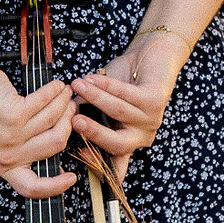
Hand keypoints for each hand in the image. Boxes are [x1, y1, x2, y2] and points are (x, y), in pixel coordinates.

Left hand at [0, 63, 77, 198]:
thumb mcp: (4, 141)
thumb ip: (28, 149)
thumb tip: (59, 151)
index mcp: (6, 166)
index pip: (31, 188)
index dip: (55, 186)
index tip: (71, 177)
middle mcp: (8, 155)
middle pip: (55, 144)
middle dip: (68, 122)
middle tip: (70, 108)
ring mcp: (10, 137)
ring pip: (53, 120)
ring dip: (63, 102)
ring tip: (64, 92)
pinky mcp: (13, 116)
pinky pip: (45, 104)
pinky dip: (54, 91)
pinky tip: (56, 86)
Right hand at [69, 31, 187, 182]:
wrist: (150, 56)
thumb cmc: (124, 81)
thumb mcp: (103, 101)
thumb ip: (89, 111)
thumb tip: (68, 114)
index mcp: (128, 142)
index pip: (116, 165)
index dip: (98, 166)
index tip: (79, 154)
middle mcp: (141, 136)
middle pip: (118, 144)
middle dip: (95, 133)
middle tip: (74, 121)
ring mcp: (151, 119)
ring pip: (118, 112)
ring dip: (95, 97)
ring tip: (77, 85)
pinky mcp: (156, 100)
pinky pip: (126, 94)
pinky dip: (106, 84)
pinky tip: (92, 77)